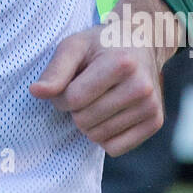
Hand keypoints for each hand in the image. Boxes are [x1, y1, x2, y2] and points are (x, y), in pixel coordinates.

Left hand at [30, 0, 177, 155]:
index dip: (60, 96)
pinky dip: (104, 137)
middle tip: (84, 91)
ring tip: (97, 100)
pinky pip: (116, 148)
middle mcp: (141, 87)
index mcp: (121, 64)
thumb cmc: (101, 45)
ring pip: (98, 136)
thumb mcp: (74, 46)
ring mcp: (151, 106)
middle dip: (75, 109)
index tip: (66, 84)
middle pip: (84, 120)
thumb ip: (55, 70)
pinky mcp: (156, 122)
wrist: (143, 43)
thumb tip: (35, 92)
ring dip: (88, 123)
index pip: (73, 99)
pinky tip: (108, 114)